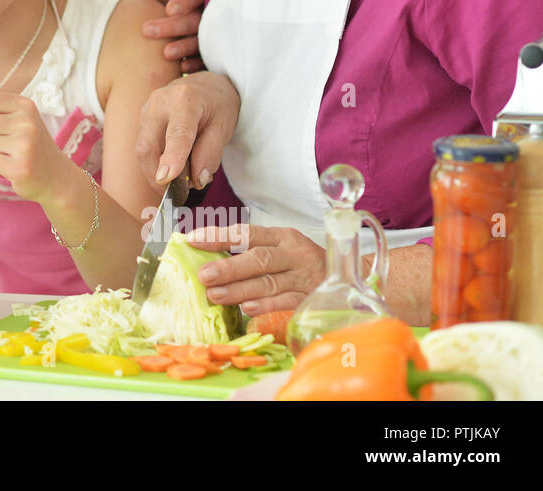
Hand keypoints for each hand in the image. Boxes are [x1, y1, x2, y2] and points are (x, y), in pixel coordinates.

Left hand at [133, 0, 205, 71]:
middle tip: (147, 30)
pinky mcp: (202, 49)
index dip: (185, 1)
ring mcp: (205, 30)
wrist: (150, 9)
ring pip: (201, 40)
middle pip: (196, 19)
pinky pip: (205, 58)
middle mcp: (204, 10)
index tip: (168, 9)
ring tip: (166, 54)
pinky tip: (181, 68)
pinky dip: (195, 64)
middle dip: (173, 26)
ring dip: (185, 47)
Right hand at [134, 71, 238, 190]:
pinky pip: (144, 148)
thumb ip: (210, 154)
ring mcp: (145, 111)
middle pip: (148, 146)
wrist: (204, 85)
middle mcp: (158, 103)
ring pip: (143, 151)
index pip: (177, 134)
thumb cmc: (217, 105)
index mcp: (184, 100)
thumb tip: (196, 180)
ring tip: (179, 181)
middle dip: (157, 176)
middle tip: (177, 194)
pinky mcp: (141, 120)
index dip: (172, 158)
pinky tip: (171, 169)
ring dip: (157, 172)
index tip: (167, 180)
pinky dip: (156, 164)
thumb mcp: (224, 127)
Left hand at [185, 223, 325, 314]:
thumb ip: (249, 253)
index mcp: (282, 237)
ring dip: (240, 289)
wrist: (350, 276)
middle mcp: (294, 254)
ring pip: (269, 282)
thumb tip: (206, 259)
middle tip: (203, 275)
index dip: (219, 236)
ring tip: (214, 295)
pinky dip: (267, 305)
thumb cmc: (301, 263)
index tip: (193, 240)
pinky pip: (287, 301)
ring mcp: (304, 276)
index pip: (247, 233)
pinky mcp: (311, 298)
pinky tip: (247, 308)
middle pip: (259, 258)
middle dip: (229, 267)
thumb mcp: (280, 249)